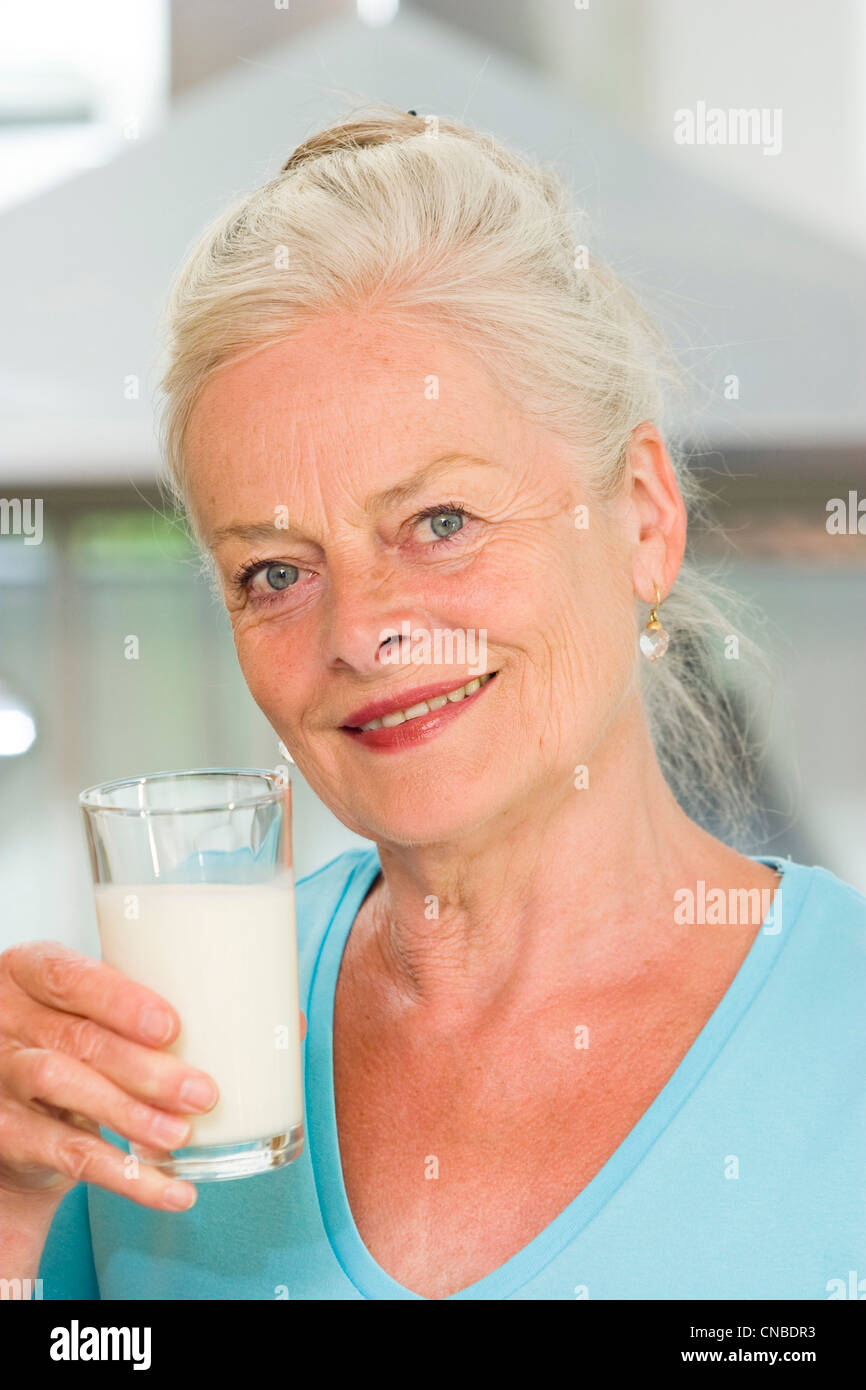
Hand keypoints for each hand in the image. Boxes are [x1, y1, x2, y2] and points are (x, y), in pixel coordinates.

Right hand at [0, 940, 306, 1213]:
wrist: (22, 1111)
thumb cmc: (84, 1041)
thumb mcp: (107, 1012)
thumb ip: (174, 1009)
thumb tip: (291, 1019)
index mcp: (33, 972)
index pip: (67, 974)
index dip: (118, 999)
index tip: (171, 1025)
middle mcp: (9, 1021)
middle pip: (77, 1040)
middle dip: (146, 1069)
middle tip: (203, 1092)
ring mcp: (1, 1077)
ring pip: (65, 1090)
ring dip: (132, 1115)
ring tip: (184, 1135)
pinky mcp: (8, 1135)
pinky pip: (68, 1156)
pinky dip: (126, 1177)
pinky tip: (170, 1188)